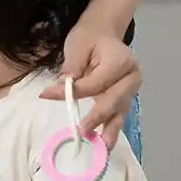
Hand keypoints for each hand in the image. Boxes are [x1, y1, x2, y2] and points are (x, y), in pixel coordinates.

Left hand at [39, 24, 140, 148]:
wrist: (104, 32)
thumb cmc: (89, 37)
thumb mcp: (76, 47)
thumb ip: (71, 69)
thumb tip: (59, 90)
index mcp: (120, 60)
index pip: (95, 83)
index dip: (73, 92)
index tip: (47, 95)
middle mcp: (132, 77)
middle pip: (112, 101)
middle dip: (96, 118)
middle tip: (81, 132)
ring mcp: (132, 89)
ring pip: (120, 112)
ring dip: (110, 130)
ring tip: (103, 148)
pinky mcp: (127, 97)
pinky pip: (119, 113)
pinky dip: (112, 127)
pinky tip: (106, 143)